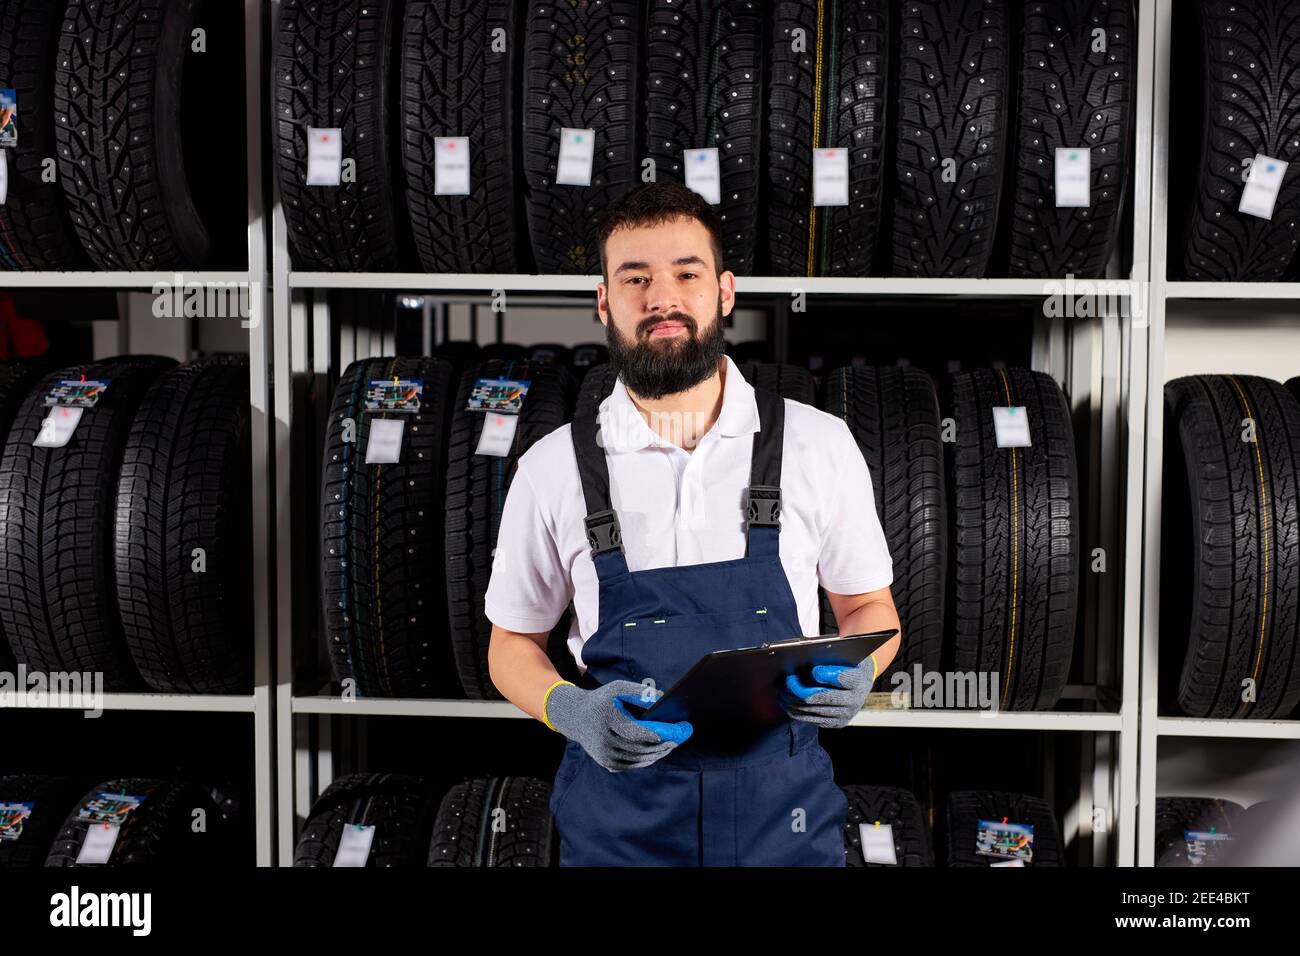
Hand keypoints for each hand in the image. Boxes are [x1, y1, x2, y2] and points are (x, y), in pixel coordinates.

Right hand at [544, 679, 692, 771]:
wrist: (576, 718)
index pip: (637, 732)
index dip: (659, 733)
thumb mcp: (617, 688)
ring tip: (673, 744)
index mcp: (607, 721)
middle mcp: (605, 741)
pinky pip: (633, 764)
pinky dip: (647, 759)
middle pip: (641, 748)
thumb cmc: (602, 700)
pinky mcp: (607, 764)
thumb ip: (639, 692)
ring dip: (658, 753)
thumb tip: (663, 699)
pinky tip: (658, 751)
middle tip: (681, 737)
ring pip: (639, 759)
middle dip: (664, 744)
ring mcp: (605, 756)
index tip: (677, 731)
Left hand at [781, 656, 877, 728]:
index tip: (812, 671)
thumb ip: (827, 657)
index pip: (840, 677)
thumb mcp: (843, 655)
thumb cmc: (847, 664)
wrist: (860, 681)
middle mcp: (854, 700)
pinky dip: (796, 710)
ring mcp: (844, 714)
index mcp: (857, 679)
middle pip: (820, 696)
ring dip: (793, 700)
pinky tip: (787, 701)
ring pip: (811, 709)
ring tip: (782, 690)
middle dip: (799, 688)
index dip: (824, 674)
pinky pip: (810, 719)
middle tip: (787, 680)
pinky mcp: (835, 723)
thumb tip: (804, 665)